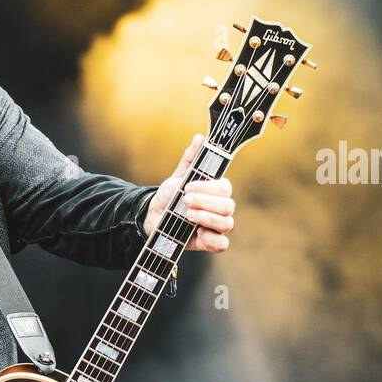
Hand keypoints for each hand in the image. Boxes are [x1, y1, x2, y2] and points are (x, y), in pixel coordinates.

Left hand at [142, 133, 235, 252]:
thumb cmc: (169, 195)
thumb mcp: (178, 176)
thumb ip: (190, 158)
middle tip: (185, 200)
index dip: (209, 188)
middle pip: (229, 206)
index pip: (225, 188)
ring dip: (207, 219)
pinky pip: (222, 244)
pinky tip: (198, 233)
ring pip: (227, 224)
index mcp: (216, 191)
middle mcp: (220, 208)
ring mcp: (215, 226)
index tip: (188, 186)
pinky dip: (212, 239)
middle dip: (206, 203)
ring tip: (188, 215)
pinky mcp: (208, 242)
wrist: (153, 216)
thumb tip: (200, 137)